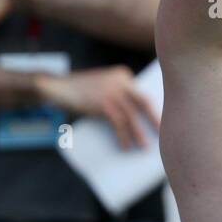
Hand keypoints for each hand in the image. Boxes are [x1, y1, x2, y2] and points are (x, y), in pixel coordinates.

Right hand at [37, 65, 158, 149]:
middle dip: (154, 119)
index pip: (142, 92)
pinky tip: (126, 146)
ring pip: (131, 116)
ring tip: (145, 147)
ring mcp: (112, 92)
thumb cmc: (81, 90)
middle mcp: (121, 80)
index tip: (160, 120)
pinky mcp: (102, 104)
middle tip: (164, 132)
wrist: (58, 87)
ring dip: (139, 133)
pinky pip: (118, 123)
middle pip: (143, 102)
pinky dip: (123, 136)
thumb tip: (135, 119)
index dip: (152, 108)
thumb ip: (118, 96)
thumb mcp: (103, 86)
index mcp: (123, 74)